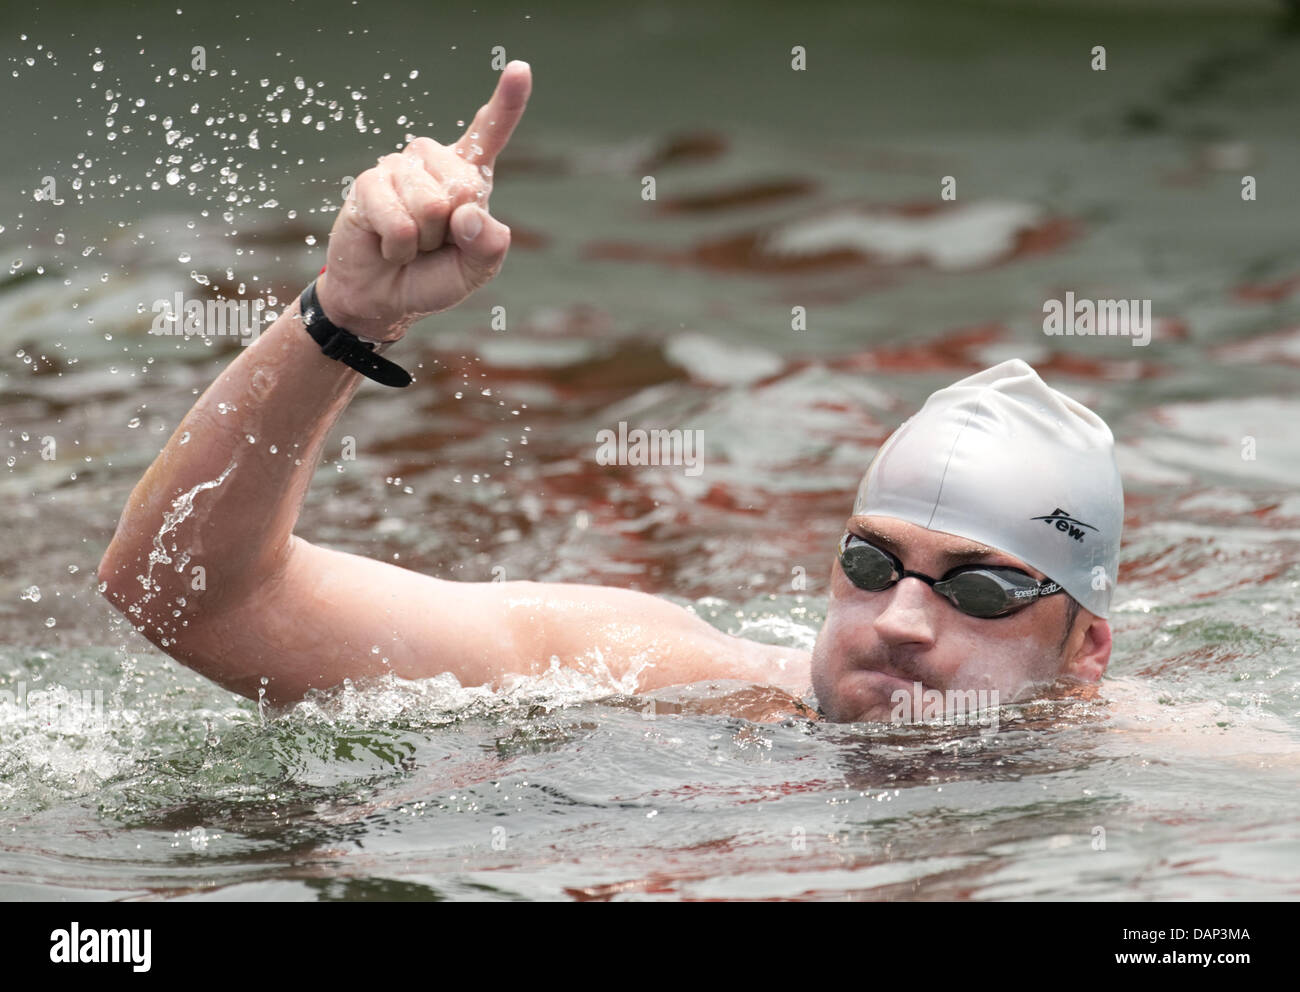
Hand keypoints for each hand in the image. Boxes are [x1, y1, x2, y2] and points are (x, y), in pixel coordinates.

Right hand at [315, 60, 531, 340]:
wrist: (385, 299)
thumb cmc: (434, 278)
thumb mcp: (476, 271)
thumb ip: (489, 247)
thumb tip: (468, 215)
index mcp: (468, 176)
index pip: (489, 134)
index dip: (507, 103)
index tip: (519, 69)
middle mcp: (434, 163)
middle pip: (464, 184)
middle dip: (453, 229)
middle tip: (434, 243)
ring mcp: (399, 169)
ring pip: (431, 204)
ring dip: (424, 240)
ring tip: (411, 244)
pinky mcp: (369, 185)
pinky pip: (399, 221)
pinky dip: (399, 246)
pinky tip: (389, 246)